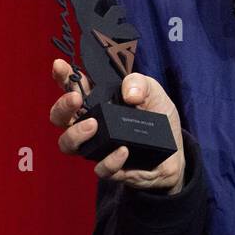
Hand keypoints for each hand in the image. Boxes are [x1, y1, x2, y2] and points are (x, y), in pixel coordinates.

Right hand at [49, 58, 185, 193]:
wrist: (175, 152)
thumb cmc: (158, 117)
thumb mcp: (153, 92)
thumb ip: (140, 83)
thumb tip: (128, 94)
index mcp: (96, 101)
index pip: (71, 87)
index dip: (62, 76)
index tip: (60, 66)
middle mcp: (90, 124)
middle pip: (59, 117)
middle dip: (61, 107)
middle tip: (75, 99)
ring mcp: (97, 147)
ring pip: (68, 145)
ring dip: (75, 134)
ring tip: (93, 125)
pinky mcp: (111, 168)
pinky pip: (101, 168)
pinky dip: (110, 160)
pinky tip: (123, 150)